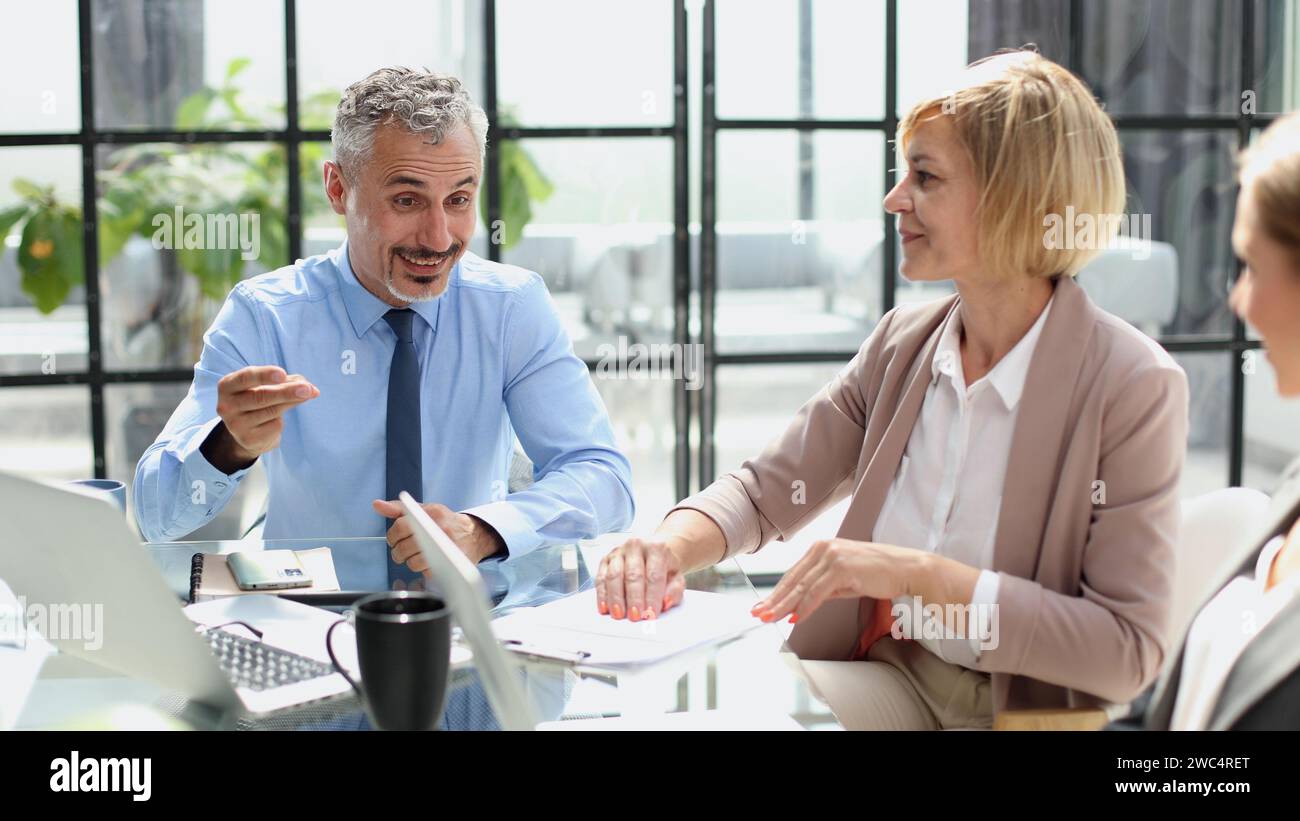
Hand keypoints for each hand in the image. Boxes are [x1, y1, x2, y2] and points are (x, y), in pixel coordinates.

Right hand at [207, 365, 318, 471]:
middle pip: (261, 396)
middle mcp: (227, 405)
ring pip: (272, 410)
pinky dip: (281, 419)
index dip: (264, 375)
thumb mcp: (264, 385)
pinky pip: (274, 425)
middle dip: (287, 391)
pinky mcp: (248, 439)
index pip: (246, 377)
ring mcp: (236, 424)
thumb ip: (285, 381)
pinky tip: (277, 419)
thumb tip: (311, 388)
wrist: (246, 430)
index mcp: (228, 386)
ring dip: (293, 401)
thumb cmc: (257, 398)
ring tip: (308, 394)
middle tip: (307, 389)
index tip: (282, 374)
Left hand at [372, 499, 504, 572]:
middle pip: (405, 547)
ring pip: (413, 563)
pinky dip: (424, 569)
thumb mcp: (424, 510)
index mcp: (431, 513)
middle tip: (401, 551)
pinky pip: (426, 572)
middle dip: (398, 552)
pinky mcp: (450, 563)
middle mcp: (440, 529)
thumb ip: (399, 509)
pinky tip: (429, 561)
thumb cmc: (445, 522)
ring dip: (410, 562)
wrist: (474, 535)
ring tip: (415, 556)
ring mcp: (446, 547)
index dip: (392, 536)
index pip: (401, 526)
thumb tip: (377, 505)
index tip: (394, 539)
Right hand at [594, 537, 685, 620]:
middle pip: (633, 575)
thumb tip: (665, 603)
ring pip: (614, 575)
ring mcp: (618, 552)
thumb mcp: (677, 577)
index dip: (652, 597)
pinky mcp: (605, 559)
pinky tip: (605, 607)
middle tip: (635, 616)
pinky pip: (601, 577)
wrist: (654, 550)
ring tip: (619, 614)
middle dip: (633, 598)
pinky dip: (602, 594)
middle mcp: (636, 546)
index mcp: (656, 548)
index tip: (650, 614)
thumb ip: (674, 591)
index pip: (654, 575)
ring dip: (616, 597)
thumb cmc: (664, 567)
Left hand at [750, 539, 923, 623]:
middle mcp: (824, 548)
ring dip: (784, 606)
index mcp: (822, 547)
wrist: (906, 568)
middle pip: (793, 580)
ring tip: (771, 619)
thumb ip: (823, 587)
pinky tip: (795, 617)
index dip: (777, 592)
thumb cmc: (878, 572)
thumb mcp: (844, 579)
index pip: (794, 574)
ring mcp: (832, 556)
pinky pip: (818, 592)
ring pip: (802, 586)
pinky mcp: (842, 567)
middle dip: (774, 600)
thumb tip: (802, 603)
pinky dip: (805, 606)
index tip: (763, 606)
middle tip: (758, 614)